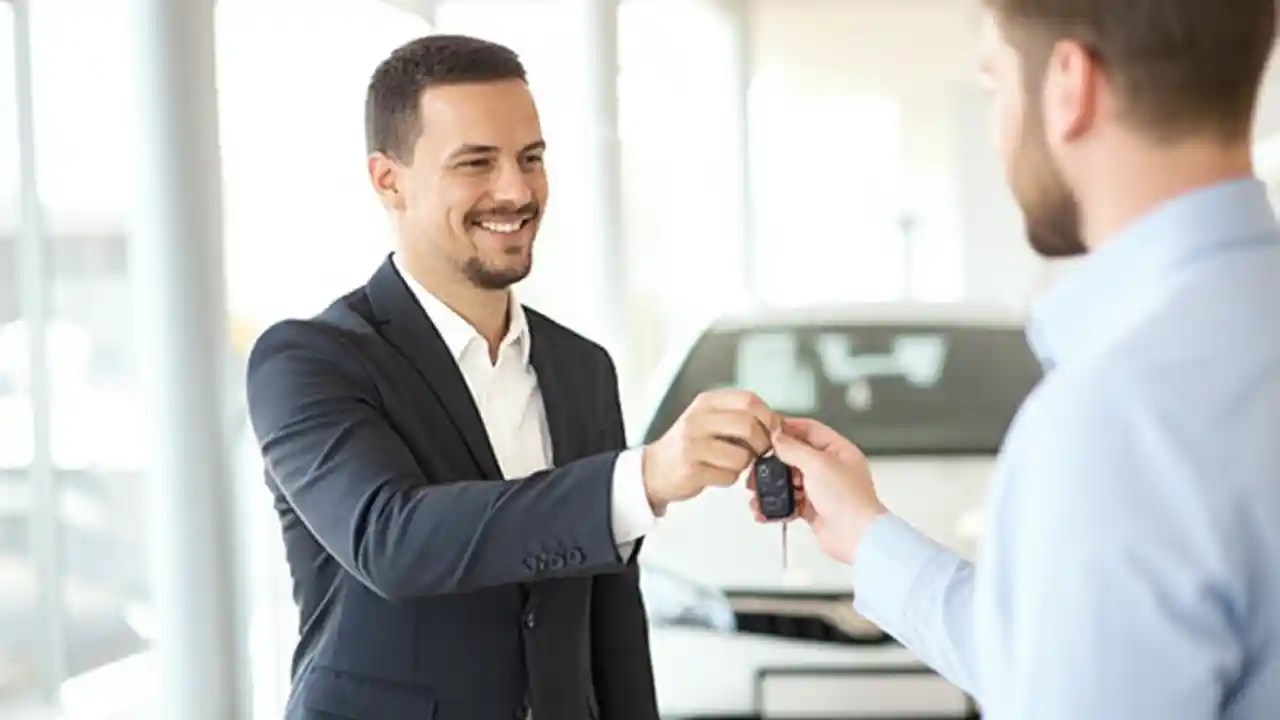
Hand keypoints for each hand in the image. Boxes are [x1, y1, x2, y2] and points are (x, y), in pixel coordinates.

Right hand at [641, 389, 779, 512]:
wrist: (654, 470)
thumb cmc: (688, 445)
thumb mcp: (708, 419)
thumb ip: (738, 416)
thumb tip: (777, 424)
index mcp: (706, 403)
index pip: (748, 400)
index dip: (769, 416)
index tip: (775, 429)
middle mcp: (698, 420)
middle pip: (748, 425)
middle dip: (762, 443)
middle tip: (758, 451)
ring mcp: (693, 445)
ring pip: (742, 455)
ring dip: (745, 464)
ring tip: (732, 463)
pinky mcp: (692, 469)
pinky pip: (730, 476)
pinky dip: (731, 478)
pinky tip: (717, 474)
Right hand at [750, 417, 885, 564]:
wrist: (856, 537)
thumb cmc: (850, 500)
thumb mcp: (818, 465)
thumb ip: (794, 448)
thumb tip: (777, 437)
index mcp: (839, 451)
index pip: (810, 430)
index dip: (788, 428)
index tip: (767, 430)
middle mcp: (831, 469)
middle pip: (796, 456)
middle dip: (774, 461)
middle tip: (756, 463)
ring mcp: (822, 489)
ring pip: (790, 481)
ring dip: (772, 486)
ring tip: (756, 490)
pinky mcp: (814, 509)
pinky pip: (790, 503)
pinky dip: (776, 506)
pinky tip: (765, 509)